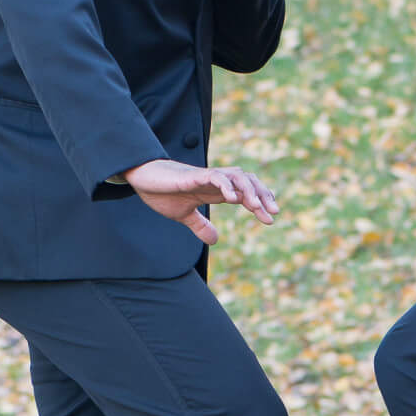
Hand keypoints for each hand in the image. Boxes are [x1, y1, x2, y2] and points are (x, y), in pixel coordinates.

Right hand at [123, 158, 277, 244]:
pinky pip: (215, 176)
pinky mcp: (193, 175)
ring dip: (249, 190)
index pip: (246, 193)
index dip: (261, 203)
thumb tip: (215, 240)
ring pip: (237, 176)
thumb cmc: (161, 192)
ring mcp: (206, 176)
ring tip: (256, 207)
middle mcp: (216, 181)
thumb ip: (200, 226)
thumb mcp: (183, 216)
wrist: (141, 179)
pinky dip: (226, 185)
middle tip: (274, 213)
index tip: (271, 219)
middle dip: (263, 195)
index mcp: (216, 190)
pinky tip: (233, 199)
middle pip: (248, 181)